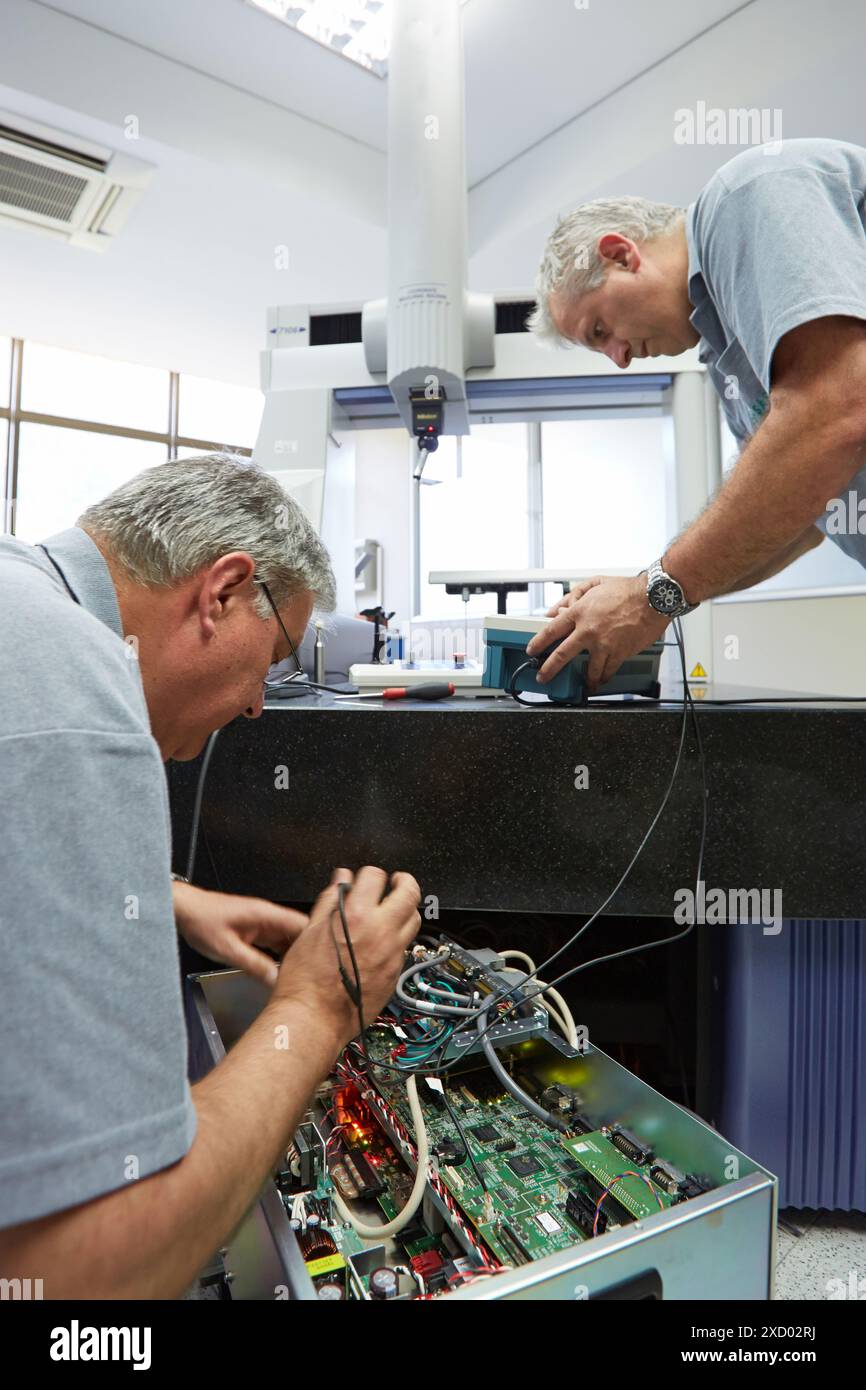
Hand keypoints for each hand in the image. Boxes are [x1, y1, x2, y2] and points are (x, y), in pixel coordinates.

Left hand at [172, 882, 307, 987]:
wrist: (184, 910)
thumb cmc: (201, 921)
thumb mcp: (228, 949)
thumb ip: (254, 965)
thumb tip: (276, 978)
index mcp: (266, 914)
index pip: (303, 923)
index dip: (318, 939)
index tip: (328, 956)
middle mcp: (267, 916)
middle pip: (299, 932)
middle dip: (308, 950)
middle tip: (318, 971)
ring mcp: (261, 923)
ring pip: (287, 938)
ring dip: (295, 954)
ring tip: (303, 973)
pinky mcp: (254, 929)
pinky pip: (275, 942)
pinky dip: (281, 954)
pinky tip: (283, 968)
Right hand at [273, 866, 420, 1047]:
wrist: (314, 1019)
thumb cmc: (305, 982)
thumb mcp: (309, 932)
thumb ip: (329, 902)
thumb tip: (340, 881)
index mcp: (355, 916)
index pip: (375, 877)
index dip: (370, 873)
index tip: (367, 877)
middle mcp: (380, 932)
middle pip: (410, 893)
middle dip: (404, 882)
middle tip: (396, 882)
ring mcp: (392, 954)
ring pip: (414, 921)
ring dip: (406, 910)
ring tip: (392, 911)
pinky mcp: (395, 974)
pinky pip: (406, 947)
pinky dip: (399, 938)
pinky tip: (383, 942)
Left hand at [526, 574, 668, 692]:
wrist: (653, 598)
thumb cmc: (627, 589)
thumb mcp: (595, 583)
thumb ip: (573, 595)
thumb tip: (556, 609)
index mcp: (580, 612)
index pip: (551, 630)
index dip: (539, 642)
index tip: (533, 650)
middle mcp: (588, 630)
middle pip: (562, 655)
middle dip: (549, 669)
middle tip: (543, 676)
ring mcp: (604, 644)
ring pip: (588, 669)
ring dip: (584, 679)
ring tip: (583, 685)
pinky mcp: (619, 653)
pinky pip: (608, 670)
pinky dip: (604, 677)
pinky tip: (602, 680)